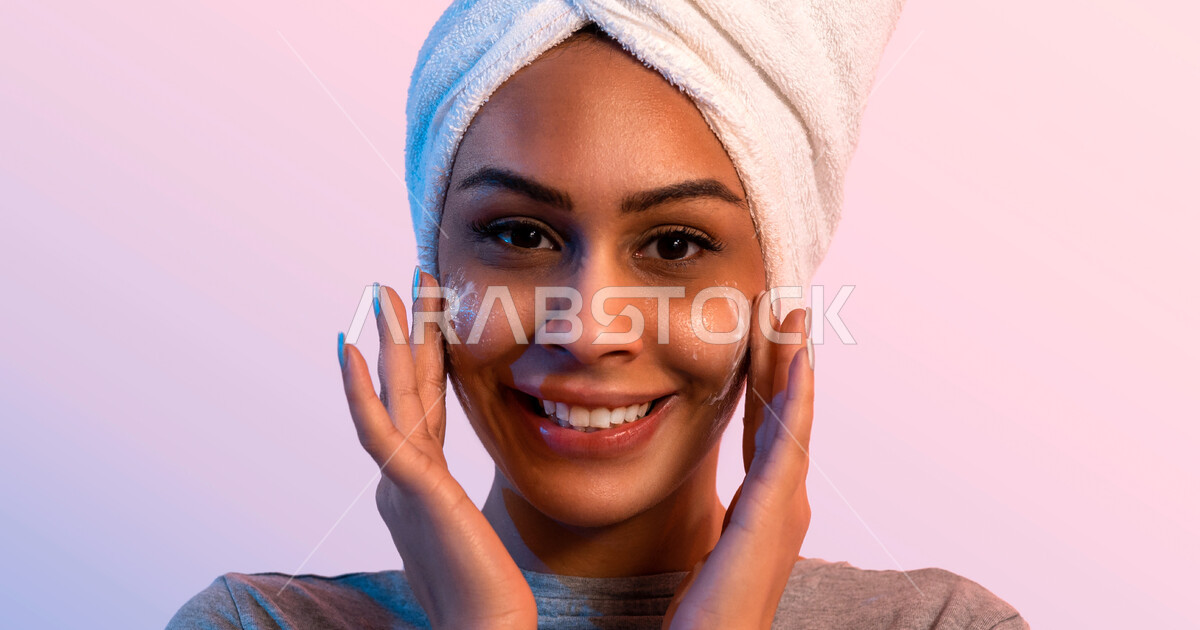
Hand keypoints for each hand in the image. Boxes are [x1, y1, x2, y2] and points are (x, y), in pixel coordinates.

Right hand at [338, 272, 536, 629]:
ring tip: (380, 292)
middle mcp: (402, 476)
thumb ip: (448, 499)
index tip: (428, 315)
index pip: (423, 405)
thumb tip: (443, 487)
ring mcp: (402, 482)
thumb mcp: (466, 527)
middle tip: (399, 282)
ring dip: (385, 341)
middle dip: (403, 334)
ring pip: (392, 397)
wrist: (485, 628)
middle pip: (404, 390)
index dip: (423, 358)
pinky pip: (380, 431)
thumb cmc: (485, 591)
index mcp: (419, 482)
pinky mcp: (411, 491)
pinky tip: (350, 348)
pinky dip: (361, 389)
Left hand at [663, 293, 814, 628]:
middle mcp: (782, 505)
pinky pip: (786, 448)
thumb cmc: (702, 617)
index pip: (768, 429)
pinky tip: (797, 363)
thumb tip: (701, 484)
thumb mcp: (710, 549)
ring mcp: (783, 512)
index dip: (768, 379)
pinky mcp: (770, 521)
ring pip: (790, 420)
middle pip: (785, 416)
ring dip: (792, 365)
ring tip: (793, 313)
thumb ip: (719, 515)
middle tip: (786, 301)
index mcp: (765, 508)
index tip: (762, 330)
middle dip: (785, 359)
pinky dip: (794, 402)